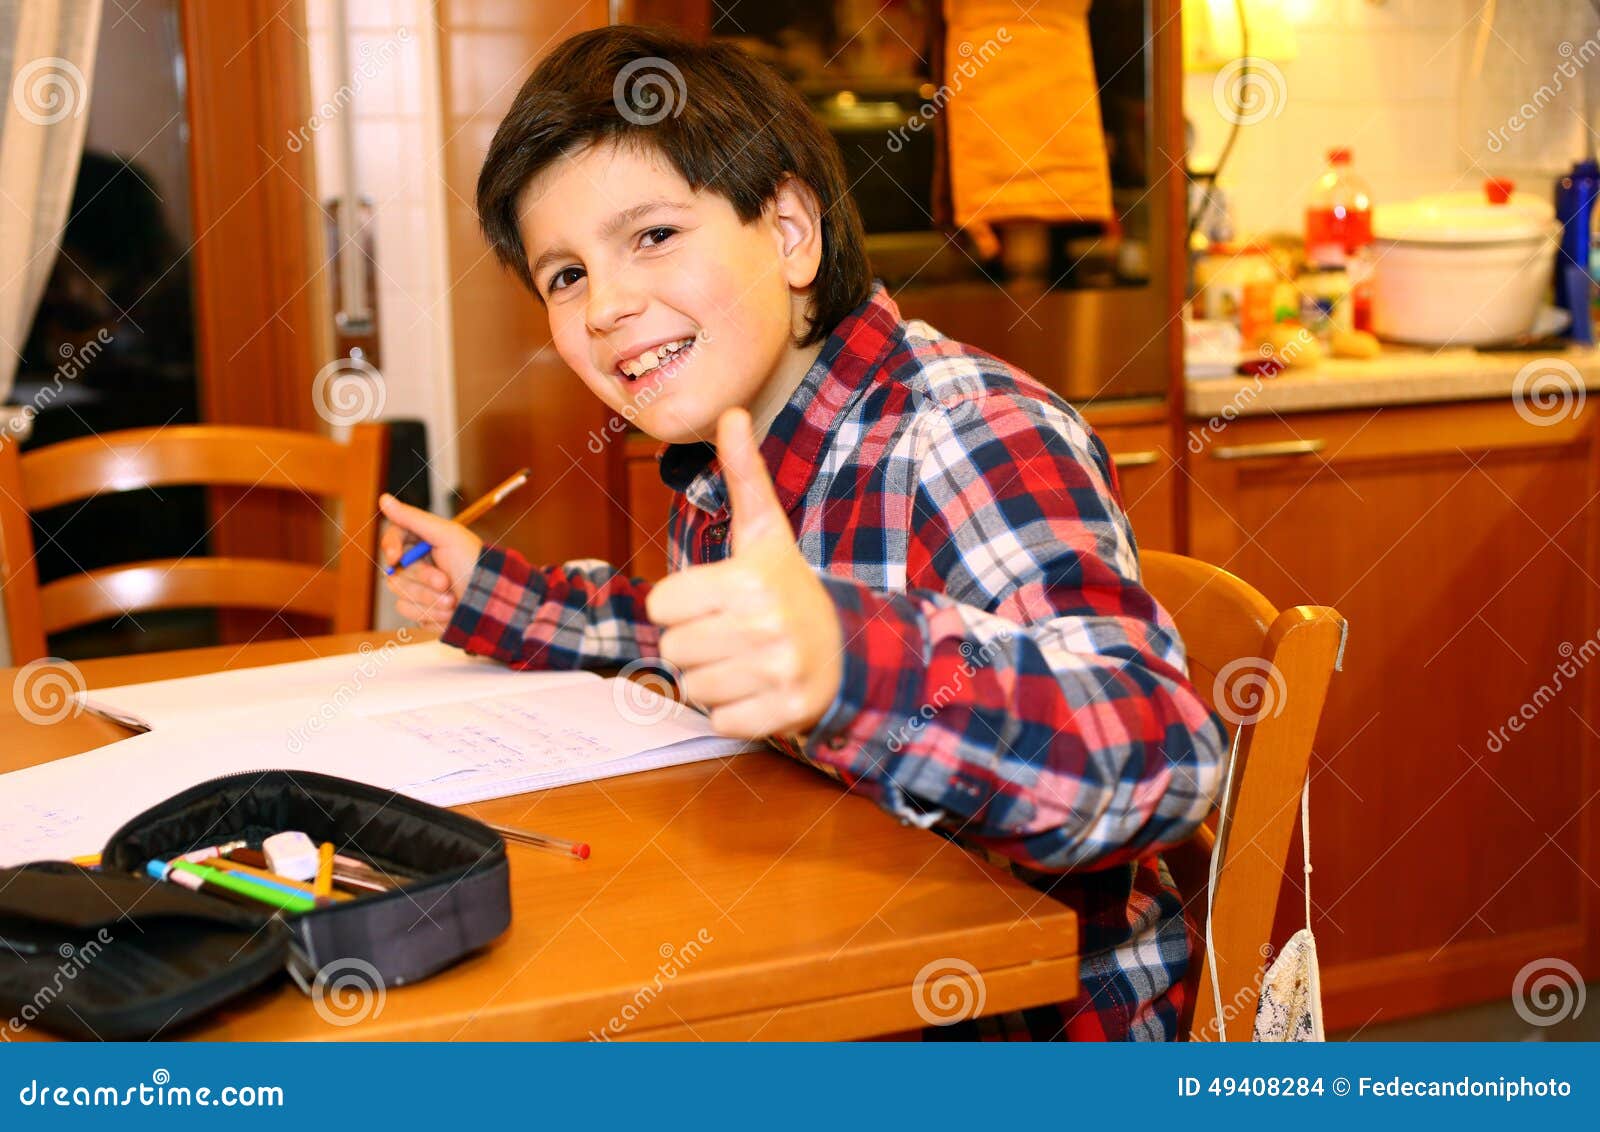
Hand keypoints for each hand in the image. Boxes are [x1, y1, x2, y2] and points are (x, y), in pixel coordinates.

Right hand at [378, 493, 482, 631]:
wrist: (492, 602)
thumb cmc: (474, 564)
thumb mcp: (446, 535)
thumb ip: (413, 518)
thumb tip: (383, 499)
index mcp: (425, 544)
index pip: (394, 539)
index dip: (391, 547)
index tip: (396, 557)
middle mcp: (420, 566)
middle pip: (395, 572)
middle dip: (423, 578)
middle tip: (445, 581)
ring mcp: (420, 590)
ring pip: (400, 594)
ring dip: (429, 599)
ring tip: (453, 600)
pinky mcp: (423, 612)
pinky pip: (410, 613)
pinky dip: (431, 614)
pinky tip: (451, 611)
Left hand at [647, 408, 842, 738]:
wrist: (848, 647)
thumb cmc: (787, 587)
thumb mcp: (766, 532)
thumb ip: (744, 476)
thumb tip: (730, 413)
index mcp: (750, 579)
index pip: (660, 606)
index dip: (679, 605)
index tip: (712, 601)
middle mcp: (766, 626)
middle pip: (673, 650)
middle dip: (696, 644)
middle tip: (731, 633)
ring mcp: (779, 672)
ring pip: (694, 688)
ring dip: (713, 679)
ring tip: (745, 660)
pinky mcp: (786, 713)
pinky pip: (721, 722)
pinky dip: (734, 712)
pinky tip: (758, 689)